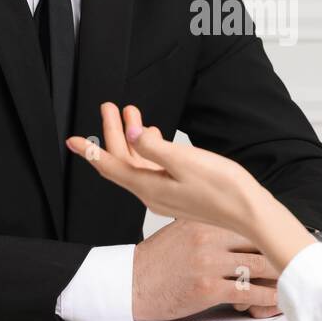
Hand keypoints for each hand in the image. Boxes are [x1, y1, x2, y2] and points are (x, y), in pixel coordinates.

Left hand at [67, 103, 316, 275]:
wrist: (250, 212)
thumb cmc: (223, 187)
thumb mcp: (186, 161)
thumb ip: (155, 147)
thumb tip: (131, 135)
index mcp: (150, 187)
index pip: (111, 167)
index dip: (90, 151)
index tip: (71, 139)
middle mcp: (153, 194)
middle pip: (122, 163)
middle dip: (112, 134)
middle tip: (108, 107)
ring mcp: (166, 194)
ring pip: (137, 164)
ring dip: (131, 139)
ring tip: (130, 113)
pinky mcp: (178, 193)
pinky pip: (152, 169)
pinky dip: (147, 150)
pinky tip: (154, 135)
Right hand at [131, 218, 280, 320]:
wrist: (130, 283)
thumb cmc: (158, 260)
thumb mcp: (183, 230)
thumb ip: (213, 227)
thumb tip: (244, 232)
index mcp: (204, 219)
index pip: (249, 224)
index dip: (273, 235)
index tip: (290, 240)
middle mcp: (208, 236)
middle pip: (260, 243)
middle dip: (281, 256)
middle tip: (299, 263)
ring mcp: (208, 262)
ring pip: (259, 268)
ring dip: (279, 279)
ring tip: (291, 284)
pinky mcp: (207, 288)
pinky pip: (247, 292)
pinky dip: (265, 299)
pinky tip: (275, 302)